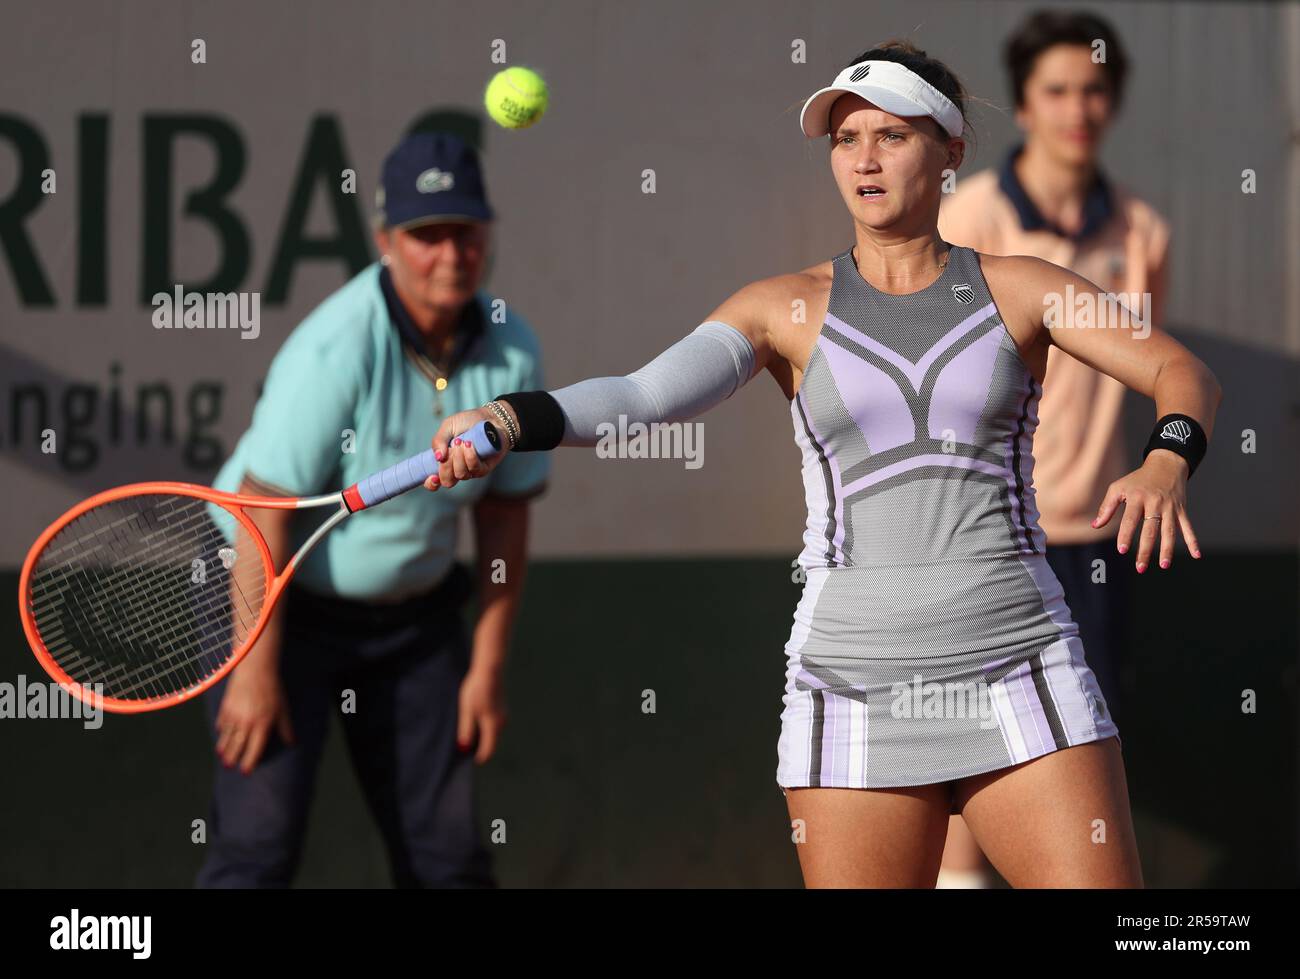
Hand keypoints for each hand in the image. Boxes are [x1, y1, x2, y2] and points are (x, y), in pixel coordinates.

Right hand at [214, 661, 293, 773]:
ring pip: (226, 738)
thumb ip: (286, 728)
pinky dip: (221, 731)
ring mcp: (233, 716)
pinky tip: (221, 735)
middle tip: (229, 766)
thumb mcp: (283, 709)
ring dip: (223, 748)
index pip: (254, 750)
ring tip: (222, 756)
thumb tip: (293, 744)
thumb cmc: (272, 690)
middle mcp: (246, 724)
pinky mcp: (225, 708)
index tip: (245, 771)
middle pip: (236, 747)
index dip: (249, 762)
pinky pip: (222, 724)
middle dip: (232, 758)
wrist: (255, 670)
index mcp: (262, 725)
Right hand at [423, 407, 510, 491]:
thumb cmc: (467, 422)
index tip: (433, 476)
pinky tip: (470, 445)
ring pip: (461, 475)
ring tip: (462, 441)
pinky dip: (470, 457)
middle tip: (451, 447)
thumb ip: (439, 440)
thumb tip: (437, 458)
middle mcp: (457, 469)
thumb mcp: (448, 426)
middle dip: (446, 466)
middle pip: (447, 481)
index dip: (432, 484)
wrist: (489, 418)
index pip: (435, 482)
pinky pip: (475, 469)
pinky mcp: (484, 468)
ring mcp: (471, 470)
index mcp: (445, 462)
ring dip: (459, 458)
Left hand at [457, 665, 506, 763]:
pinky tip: (477, 719)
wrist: (489, 671)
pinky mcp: (502, 707)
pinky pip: (495, 723)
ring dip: (484, 735)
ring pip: (494, 731)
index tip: (473, 761)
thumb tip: (465, 746)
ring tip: (471, 734)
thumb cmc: (476, 690)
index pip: (489, 748)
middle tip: (469, 748)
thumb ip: (467, 729)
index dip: (481, 756)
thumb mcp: (467, 711)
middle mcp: (502, 722)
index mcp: (493, 725)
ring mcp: (504, 714)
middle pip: (492, 740)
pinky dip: (486, 726)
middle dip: (482, 746)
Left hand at [1091, 449, 1201, 572]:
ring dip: (1167, 549)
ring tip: (1163, 565)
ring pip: (1169, 531)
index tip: (1122, 550)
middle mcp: (1155, 503)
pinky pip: (1188, 527)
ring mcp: (1170, 507)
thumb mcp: (1118, 487)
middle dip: (1145, 549)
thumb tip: (1095, 525)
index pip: (1130, 519)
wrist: (1166, 465)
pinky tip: (1196, 555)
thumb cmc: (1137, 480)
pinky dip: (1193, 541)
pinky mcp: (1181, 510)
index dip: (1125, 535)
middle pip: (1150, 529)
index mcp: (1137, 497)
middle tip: (1140, 567)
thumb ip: (1107, 507)